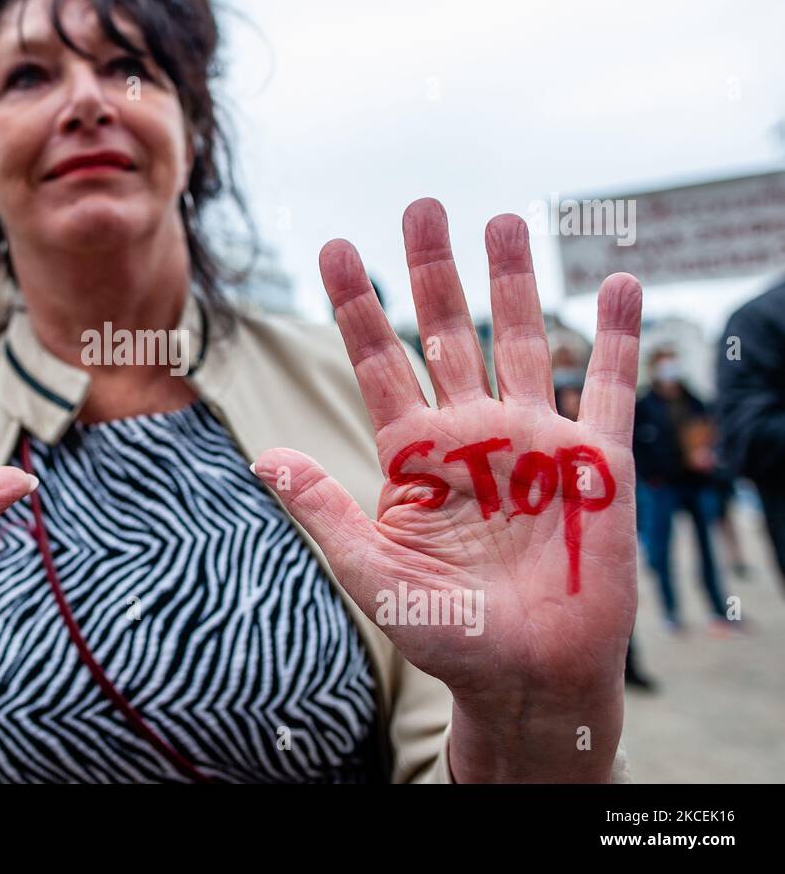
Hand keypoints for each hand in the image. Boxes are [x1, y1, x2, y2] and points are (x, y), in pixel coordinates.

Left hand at [253, 199, 640, 778]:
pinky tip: (620, 282)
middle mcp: (470, 431)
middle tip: (421, 205)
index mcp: (414, 452)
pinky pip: (607, 388)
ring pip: (521, 340)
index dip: (356, 304)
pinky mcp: (596, 463)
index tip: (334, 246)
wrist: (528, 678)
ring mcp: (534, 440)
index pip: (379, 360)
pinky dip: (617, 337)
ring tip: (504, 218)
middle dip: (434, 270)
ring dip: (515, 281)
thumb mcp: (373, 574)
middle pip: (448, 331)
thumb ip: (324, 511)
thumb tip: (264, 457)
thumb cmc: (446, 634)